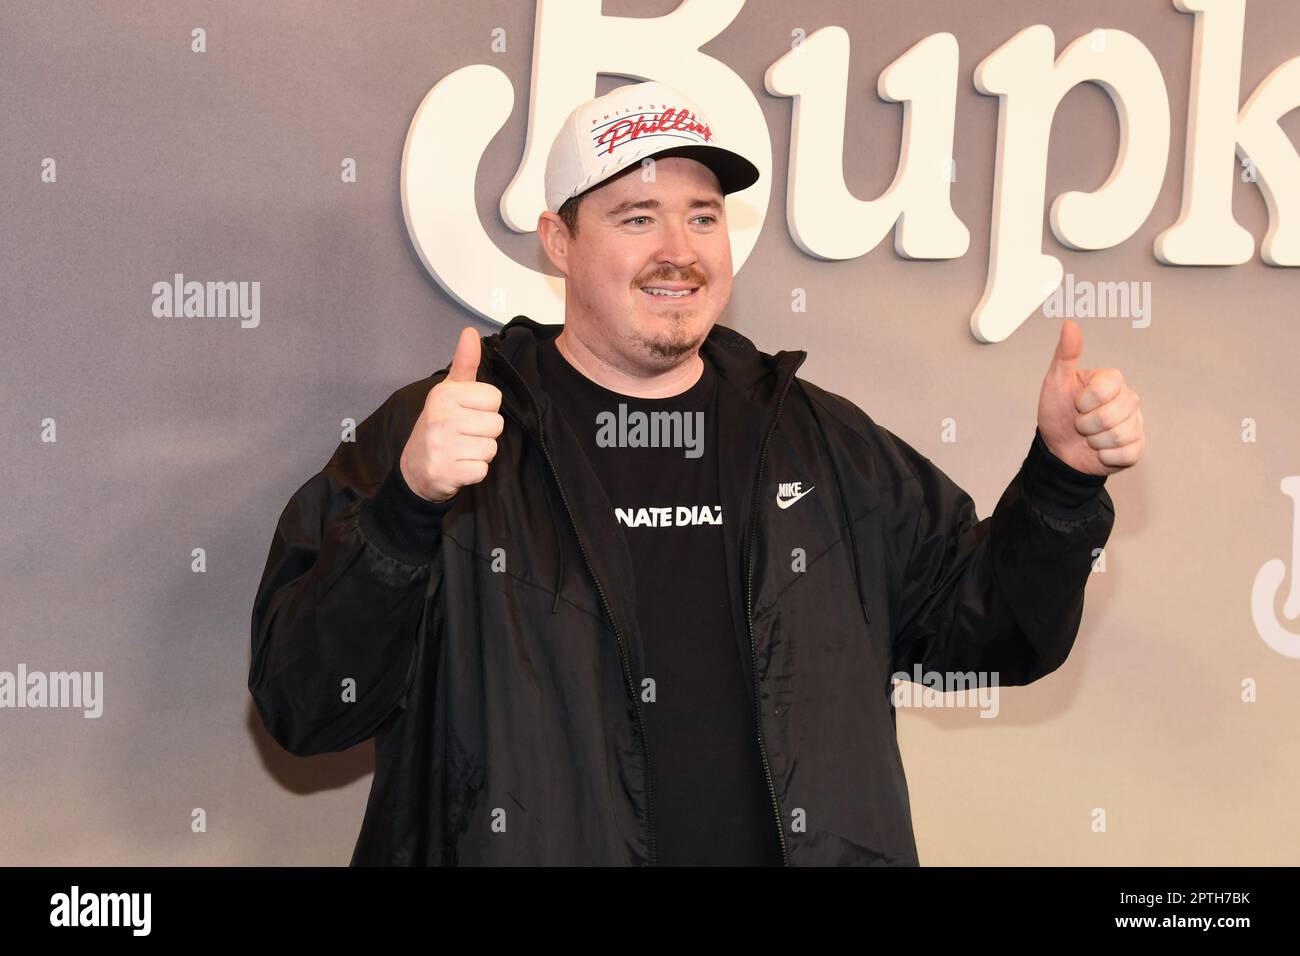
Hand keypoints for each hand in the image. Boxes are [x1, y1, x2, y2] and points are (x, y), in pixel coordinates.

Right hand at [399, 326, 503, 502]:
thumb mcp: (449, 391)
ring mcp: (441, 446)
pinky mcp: (445, 472)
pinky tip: (458, 466)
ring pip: (491, 448)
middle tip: (463, 435)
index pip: (494, 398)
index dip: (485, 409)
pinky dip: (474, 472)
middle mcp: (441, 417)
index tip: (467, 414)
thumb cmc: (439, 425)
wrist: (414, 467)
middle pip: (496, 424)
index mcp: (444, 394)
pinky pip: (482, 470)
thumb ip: (464, 363)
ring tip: (461, 449)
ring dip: (480, 453)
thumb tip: (471, 332)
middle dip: (484, 433)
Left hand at [1036, 320, 1144, 476]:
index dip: (1083, 403)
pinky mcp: (1137, 446)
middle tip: (1080, 424)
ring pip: (1118, 436)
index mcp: (1111, 380)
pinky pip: (1126, 453)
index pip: (1102, 391)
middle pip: (1109, 416)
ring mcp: (1135, 423)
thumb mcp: (1055, 383)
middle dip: (1085, 425)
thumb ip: (1065, 355)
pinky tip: (1100, 450)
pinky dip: (1106, 456)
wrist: (1058, 449)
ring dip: (1094, 441)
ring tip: (1090, 437)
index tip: (1076, 404)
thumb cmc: (1057, 412)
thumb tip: (1070, 324)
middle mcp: (1129, 399)